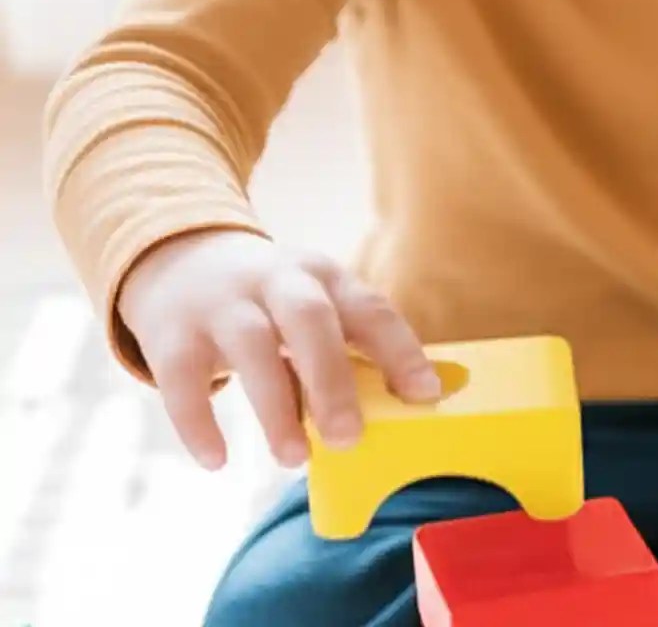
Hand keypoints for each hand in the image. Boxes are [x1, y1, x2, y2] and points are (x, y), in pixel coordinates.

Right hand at [118, 230, 439, 470]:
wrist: (179, 259)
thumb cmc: (271, 304)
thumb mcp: (314, 307)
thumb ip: (350, 350)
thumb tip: (403, 411)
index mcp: (324, 277)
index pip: (369, 309)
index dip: (400, 350)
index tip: (425, 394)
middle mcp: (275, 281)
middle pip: (309, 319)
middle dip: (332, 379)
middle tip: (349, 437)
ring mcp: (221, 304)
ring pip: (251, 347)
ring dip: (275, 407)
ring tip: (295, 459)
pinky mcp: (171, 333)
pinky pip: (181, 378)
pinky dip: (198, 421)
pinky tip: (217, 459)